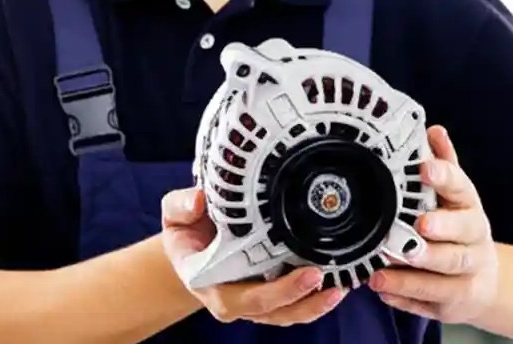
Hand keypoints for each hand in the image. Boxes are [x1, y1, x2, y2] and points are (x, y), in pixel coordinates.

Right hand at [161, 187, 347, 325]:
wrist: (191, 245)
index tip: (304, 275)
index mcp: (207, 281)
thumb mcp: (173, 214)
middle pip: (271, 310)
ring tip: (340, 287)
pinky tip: (335, 283)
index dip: (275, 293)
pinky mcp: (268, 296)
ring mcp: (251, 301)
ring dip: (314, 305)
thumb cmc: (186, 231)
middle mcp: (231, 298)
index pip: (240, 297)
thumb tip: (200, 198)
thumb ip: (181, 205)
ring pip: (286, 314)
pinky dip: (315, 298)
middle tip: (324, 278)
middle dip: (301, 299)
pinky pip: (294, 305)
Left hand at [368, 125, 498, 323]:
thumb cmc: (459, 229)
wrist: (485, 279)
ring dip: (411, 276)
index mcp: (470, 210)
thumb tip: (433, 129)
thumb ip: (444, 165)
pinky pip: (428, 303)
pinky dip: (405, 298)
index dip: (444, 177)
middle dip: (439, 234)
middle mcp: (473, 244)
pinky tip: (383, 291)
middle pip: (459, 241)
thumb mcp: (455, 196)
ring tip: (381, 271)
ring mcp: (466, 278)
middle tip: (415, 228)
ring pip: (443, 279)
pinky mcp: (452, 305)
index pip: (462, 190)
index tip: (425, 168)